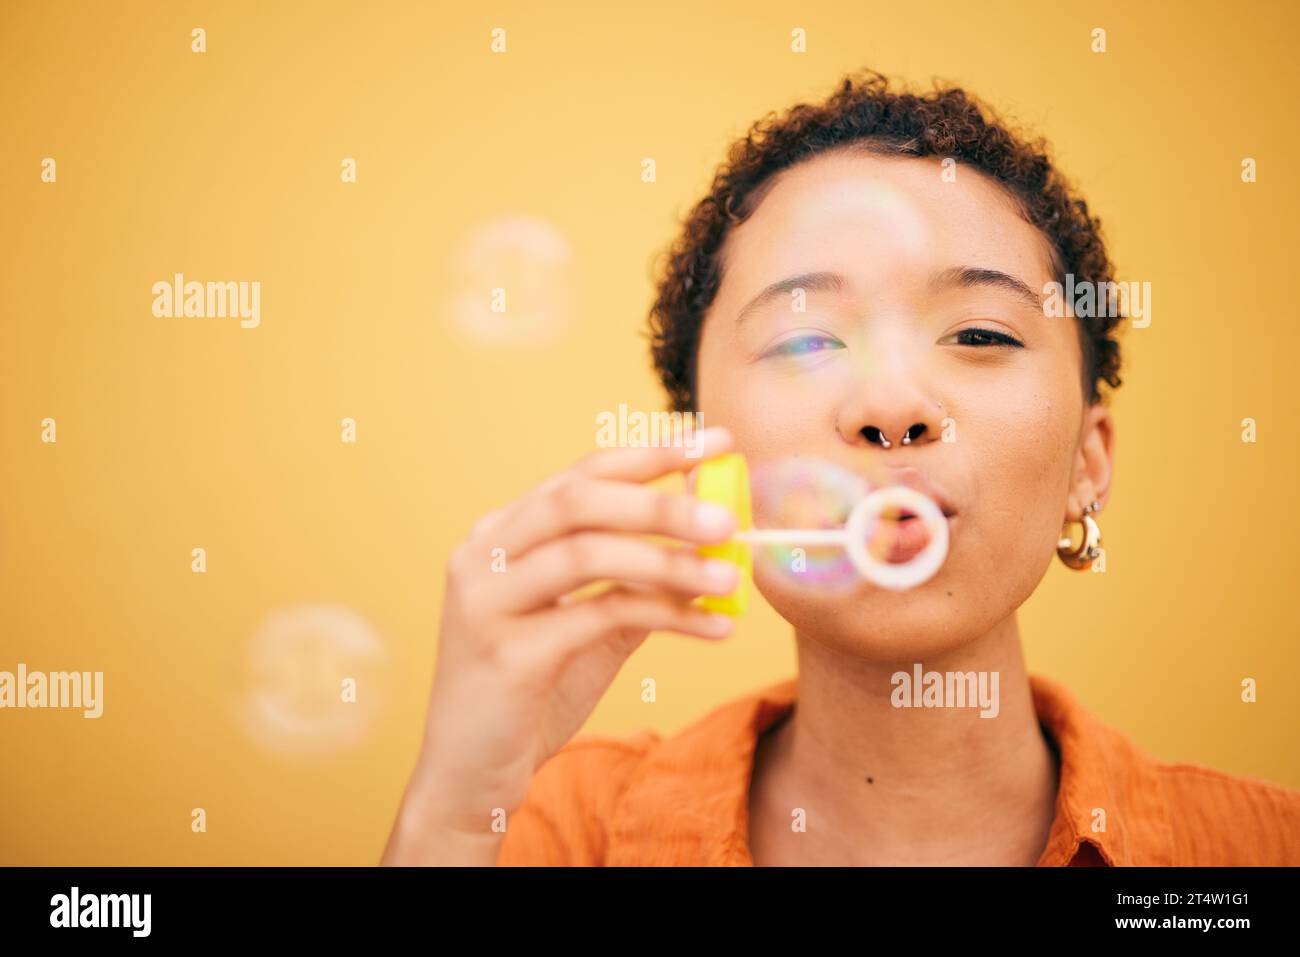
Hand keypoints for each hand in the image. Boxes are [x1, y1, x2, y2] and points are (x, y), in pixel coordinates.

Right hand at [382, 427, 739, 863]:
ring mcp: (486, 600)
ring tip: (731, 576)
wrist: (472, 775)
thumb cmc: (533, 693)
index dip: (652, 454)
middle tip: (730, 519)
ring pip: (587, 552)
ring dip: (669, 561)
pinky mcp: (505, 652)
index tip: (718, 442)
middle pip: (581, 500)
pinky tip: (714, 626)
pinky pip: (600, 616)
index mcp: (501, 532)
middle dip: (663, 503)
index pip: (582, 474)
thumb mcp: (589, 624)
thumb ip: (636, 578)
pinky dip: (667, 615)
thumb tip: (713, 538)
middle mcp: (483, 553)